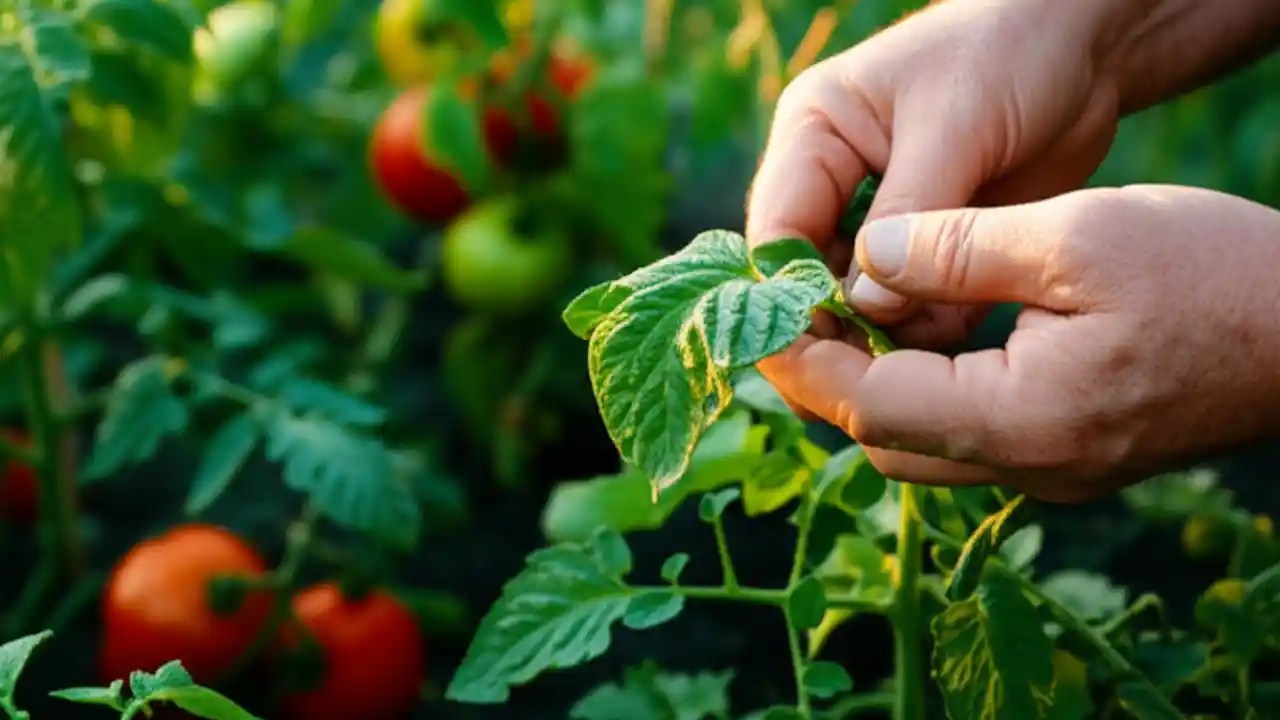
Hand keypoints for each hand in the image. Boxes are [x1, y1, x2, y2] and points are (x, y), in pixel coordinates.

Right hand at [748, 0, 1124, 348]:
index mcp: (816, 135)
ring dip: (882, 339)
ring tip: (912, 382)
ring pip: (859, 302)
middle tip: (853, 390)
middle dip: (832, 330)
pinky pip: (913, 307)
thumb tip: (866, 308)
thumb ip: (910, 215)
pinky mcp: (932, 249)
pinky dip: (927, 336)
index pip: (778, 229)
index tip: (811, 353)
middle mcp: (836, 183)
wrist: (1090, 48)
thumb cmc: (1011, 54)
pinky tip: (951, 366)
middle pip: (809, 276)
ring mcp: (883, 220)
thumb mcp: (954, 127)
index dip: (787, 293)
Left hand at [759, 185, 1279, 501]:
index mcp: (1020, 419)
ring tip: (844, 319)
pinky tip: (920, 339)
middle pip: (885, 438)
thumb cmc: (1211, 276)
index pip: (869, 405)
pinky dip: (924, 396)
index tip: (755, 323)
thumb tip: (866, 256)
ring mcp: (1054, 469)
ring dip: (873, 390)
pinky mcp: (1074, 456)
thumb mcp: (1077, 238)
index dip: (803, 362)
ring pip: (923, 446)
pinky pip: (968, 439)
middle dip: (827, 382)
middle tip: (791, 317)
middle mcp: (1029, 465)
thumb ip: (957, 250)